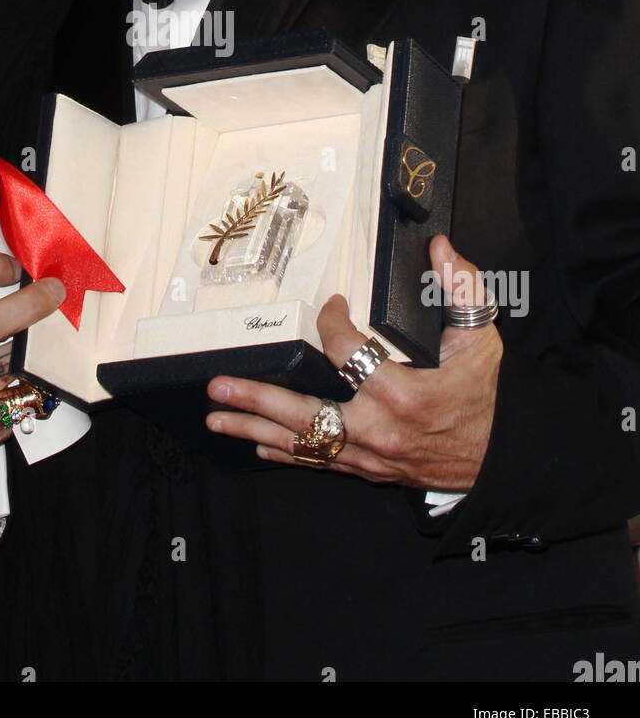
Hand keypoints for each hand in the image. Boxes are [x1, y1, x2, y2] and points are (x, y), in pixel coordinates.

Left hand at [205, 234, 502, 491]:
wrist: (503, 458)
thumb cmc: (489, 397)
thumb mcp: (483, 339)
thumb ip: (462, 288)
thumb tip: (441, 247)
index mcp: (403, 394)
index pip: (347, 352)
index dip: (332, 322)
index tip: (332, 304)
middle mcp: (378, 430)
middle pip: (304, 414)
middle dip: (256, 399)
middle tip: (217, 385)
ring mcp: (370, 456)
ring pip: (302, 444)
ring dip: (255, 428)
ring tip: (215, 415)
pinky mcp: (369, 470)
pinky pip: (318, 463)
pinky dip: (284, 453)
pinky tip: (253, 441)